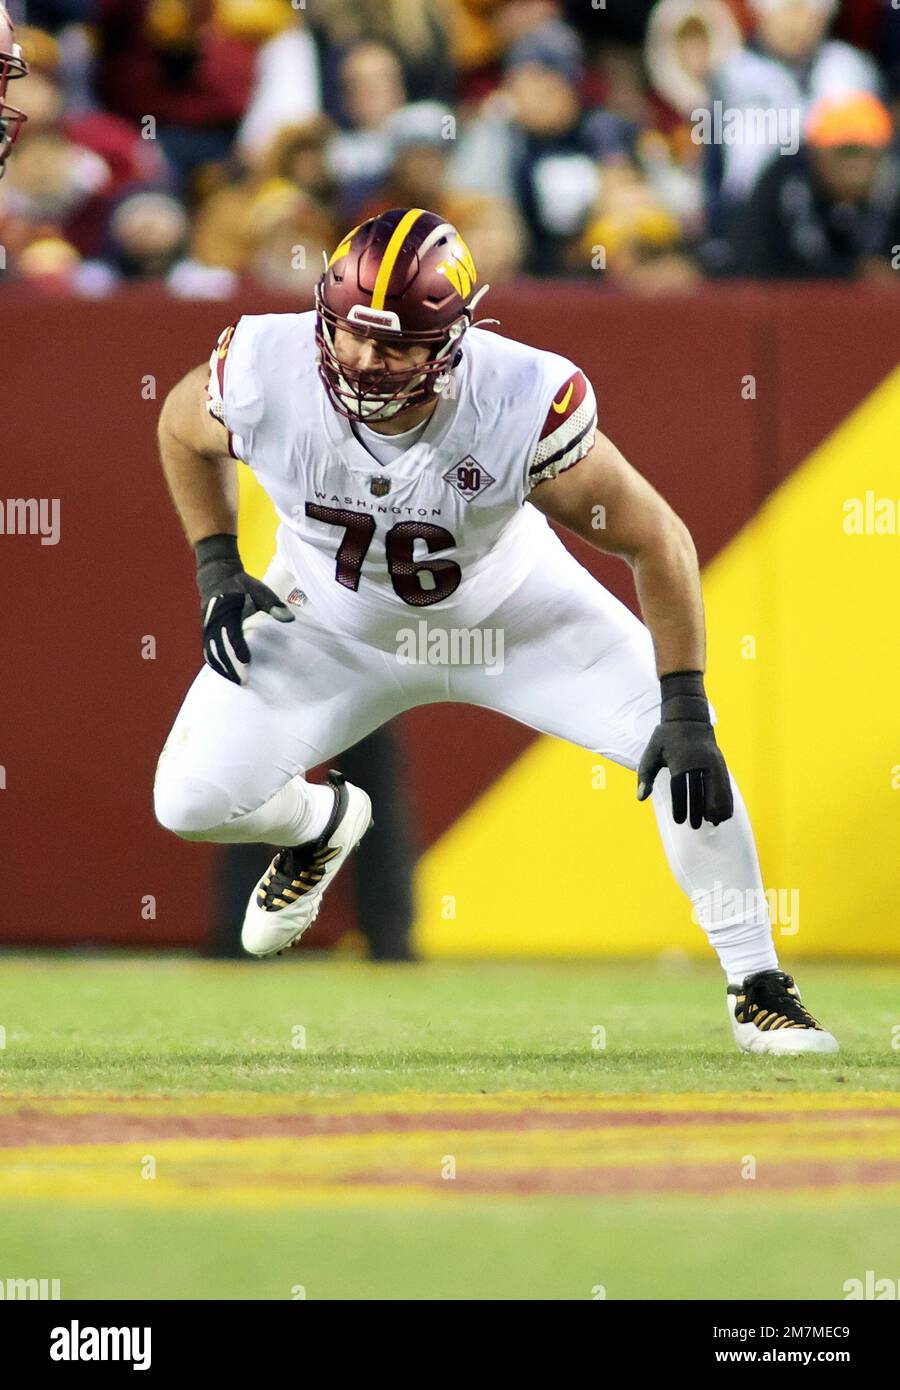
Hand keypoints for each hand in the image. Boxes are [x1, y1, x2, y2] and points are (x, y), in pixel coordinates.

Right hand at [195, 534, 292, 684]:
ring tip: (235, 682)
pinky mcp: (206, 631)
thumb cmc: (241, 585)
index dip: (238, 648)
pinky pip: (208, 650)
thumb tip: (288, 618)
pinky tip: (225, 673)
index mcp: (226, 610)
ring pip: (211, 652)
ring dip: (222, 668)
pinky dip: (215, 663)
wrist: (216, 576)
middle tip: (242, 681)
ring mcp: (207, 627)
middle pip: (219, 648)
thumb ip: (272, 605)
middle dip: (230, 666)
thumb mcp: (259, 590)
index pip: (232, 633)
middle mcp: (214, 621)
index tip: (247, 661)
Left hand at [637, 671, 733, 828]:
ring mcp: (712, 761)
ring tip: (713, 822)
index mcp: (680, 760)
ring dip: (715, 806)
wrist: (688, 717)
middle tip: (695, 826)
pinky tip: (724, 810)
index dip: (681, 806)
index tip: (679, 820)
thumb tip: (640, 798)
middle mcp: (698, 761)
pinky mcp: (719, 762)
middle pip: (700, 790)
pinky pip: (724, 783)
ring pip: (716, 788)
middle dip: (698, 810)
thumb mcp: (651, 753)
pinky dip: (725, 798)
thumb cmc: (665, 737)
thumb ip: (645, 776)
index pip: (680, 788)